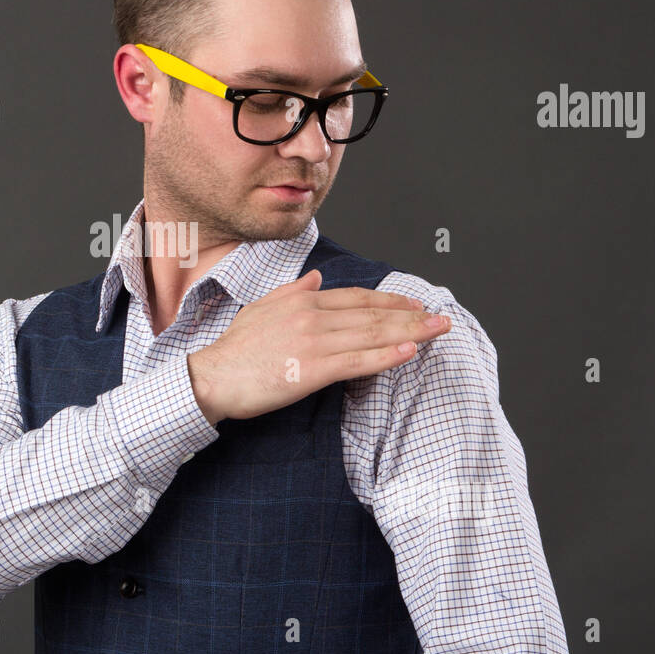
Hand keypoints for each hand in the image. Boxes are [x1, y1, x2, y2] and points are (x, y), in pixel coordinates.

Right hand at [186, 268, 450, 423]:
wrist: (213, 376)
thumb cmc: (234, 348)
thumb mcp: (261, 308)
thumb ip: (291, 291)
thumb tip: (314, 277)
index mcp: (302, 301)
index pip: (356, 297)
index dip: (389, 300)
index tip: (414, 304)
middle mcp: (312, 316)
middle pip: (372, 314)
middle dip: (411, 315)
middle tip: (441, 319)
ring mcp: (314, 342)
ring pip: (371, 335)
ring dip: (409, 333)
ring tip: (436, 332)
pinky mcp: (312, 369)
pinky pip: (357, 361)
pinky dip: (386, 356)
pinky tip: (408, 352)